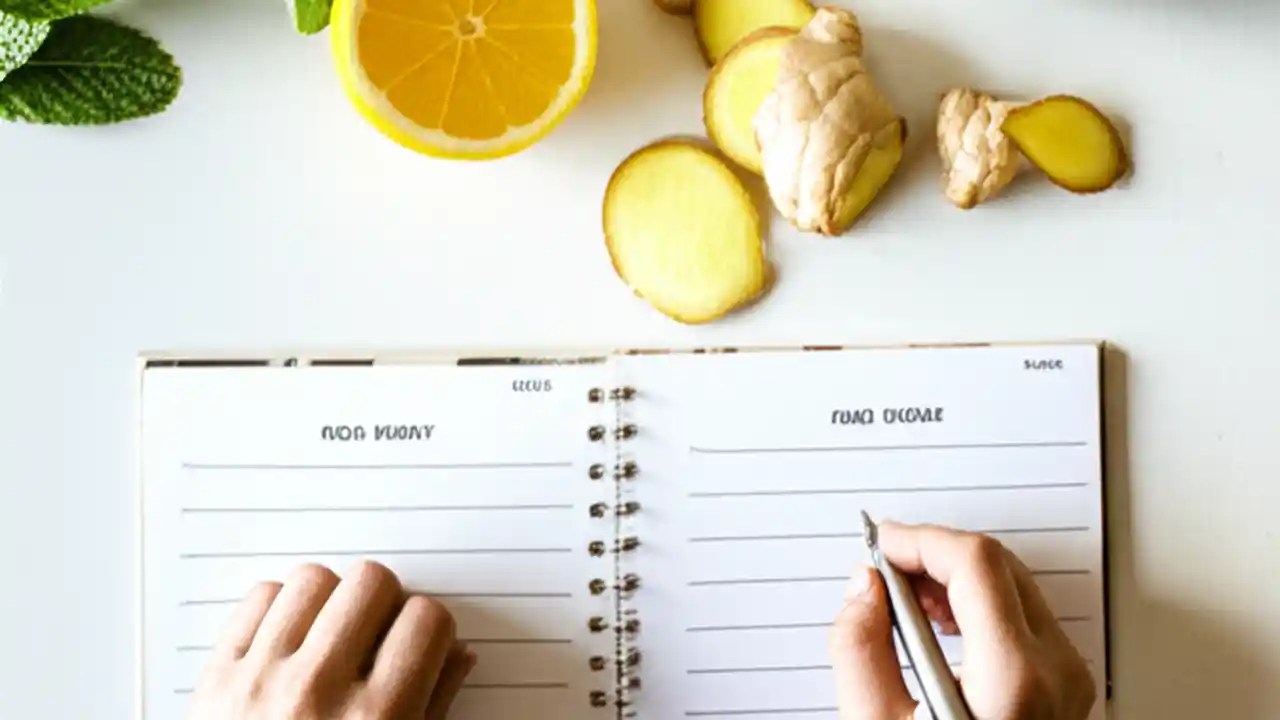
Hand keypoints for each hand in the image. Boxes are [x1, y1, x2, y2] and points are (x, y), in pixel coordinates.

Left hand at [188, 561, 474, 719]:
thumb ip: (432, 709)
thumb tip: (454, 657)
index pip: (427, 619)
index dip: (432, 628)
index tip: (423, 642)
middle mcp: (319, 693)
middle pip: (372, 583)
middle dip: (386, 603)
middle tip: (381, 632)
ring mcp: (262, 680)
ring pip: (313, 580)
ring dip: (331, 600)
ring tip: (333, 632)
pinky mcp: (216, 678)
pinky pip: (259, 599)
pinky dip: (280, 609)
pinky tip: (293, 638)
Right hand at [830, 523, 1095, 719]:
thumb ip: (859, 650)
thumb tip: (861, 592)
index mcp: (1014, 676)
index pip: (974, 562)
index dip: (919, 539)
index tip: (880, 543)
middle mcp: (1055, 672)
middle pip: (999, 566)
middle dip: (935, 552)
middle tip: (885, 564)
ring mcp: (1068, 683)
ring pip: (1015, 588)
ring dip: (956, 578)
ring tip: (904, 595)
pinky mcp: (1065, 693)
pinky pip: (1024, 621)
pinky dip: (978, 606)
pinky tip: (939, 621)